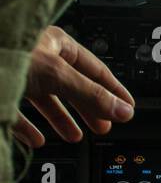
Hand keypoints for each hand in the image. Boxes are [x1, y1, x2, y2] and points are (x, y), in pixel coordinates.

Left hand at [15, 25, 135, 146]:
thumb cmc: (2, 53)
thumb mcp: (56, 75)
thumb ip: (91, 95)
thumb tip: (123, 111)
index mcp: (54, 43)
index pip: (94, 68)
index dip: (113, 89)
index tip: (127, 107)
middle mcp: (34, 56)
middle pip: (70, 84)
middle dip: (87, 108)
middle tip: (102, 126)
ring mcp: (13, 72)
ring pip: (43, 97)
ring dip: (60, 118)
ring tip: (73, 136)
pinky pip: (15, 110)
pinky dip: (28, 126)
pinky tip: (36, 139)